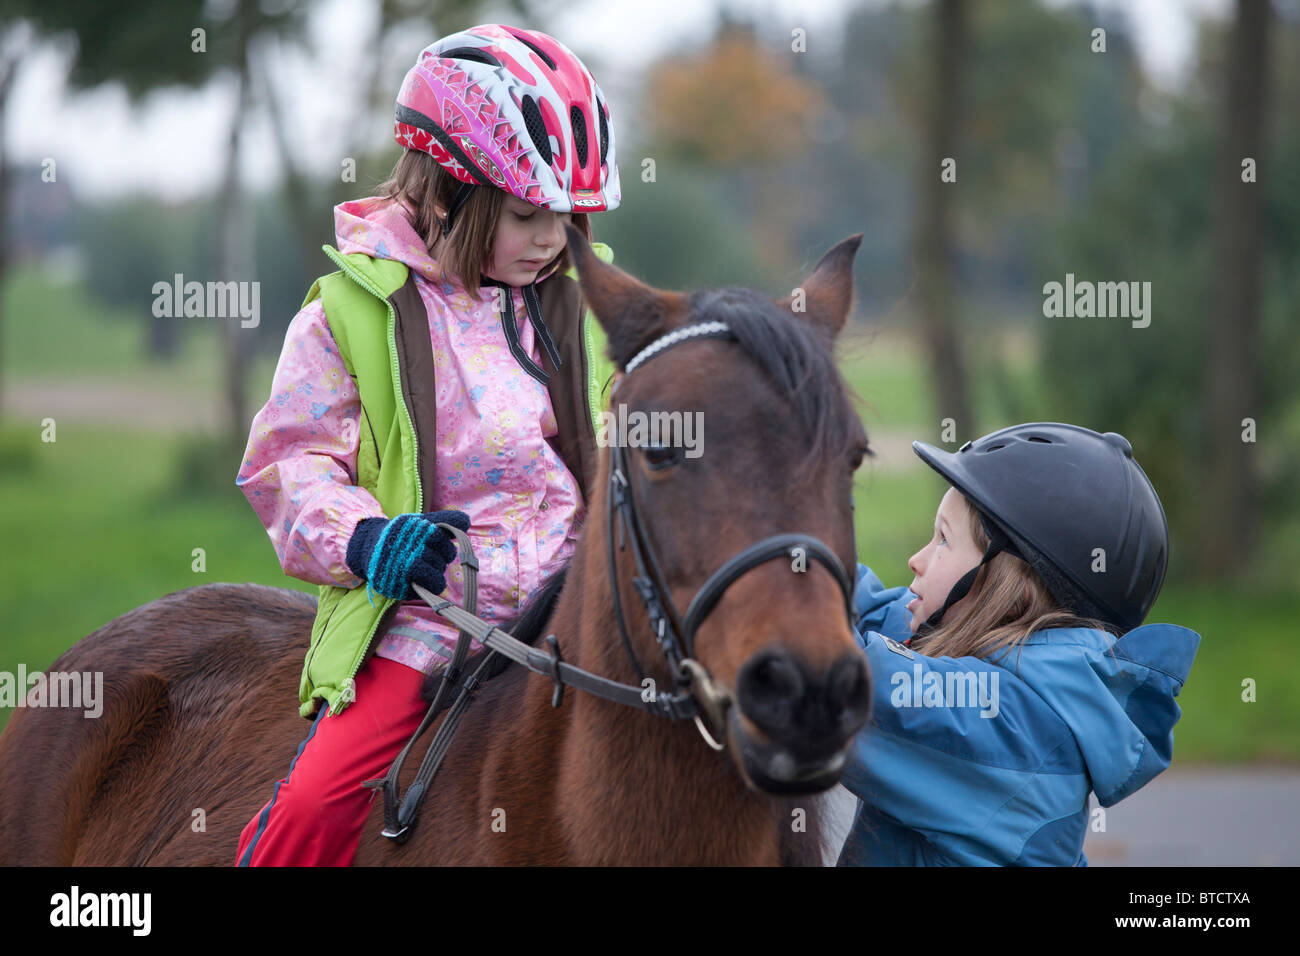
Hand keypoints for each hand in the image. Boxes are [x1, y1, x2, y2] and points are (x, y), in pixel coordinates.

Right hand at [345, 510, 470, 600]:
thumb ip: (444, 520)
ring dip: (437, 576)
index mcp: (415, 532)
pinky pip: (424, 591)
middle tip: (431, 559)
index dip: (445, 546)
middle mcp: (409, 550)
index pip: (441, 540)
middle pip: (441, 560)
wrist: (370, 548)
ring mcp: (402, 570)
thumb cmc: (402, 536)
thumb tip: (466, 522)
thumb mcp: (420, 522)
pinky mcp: (398, 586)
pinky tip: (422, 580)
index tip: (440, 548)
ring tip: (428, 570)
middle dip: (441, 560)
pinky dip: (427, 587)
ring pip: (436, 578)